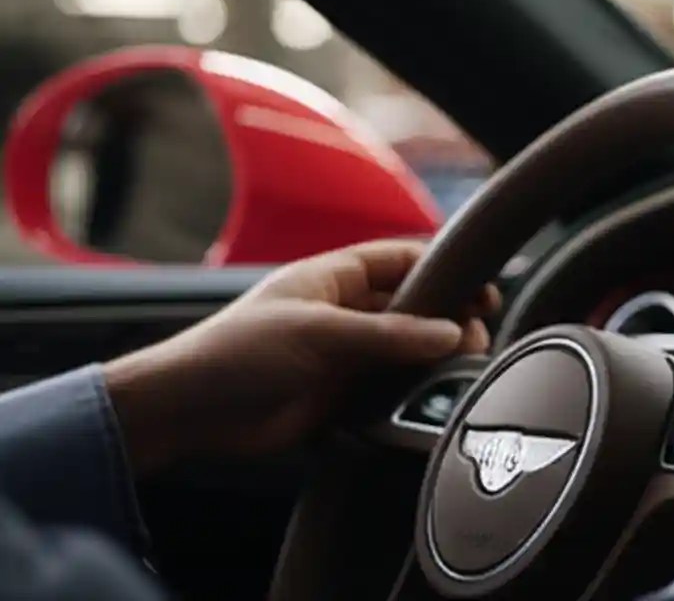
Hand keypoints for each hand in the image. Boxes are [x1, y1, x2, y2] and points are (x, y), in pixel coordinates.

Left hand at [104, 240, 497, 474]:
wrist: (189, 413)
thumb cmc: (236, 353)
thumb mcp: (319, 332)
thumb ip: (389, 334)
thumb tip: (451, 332)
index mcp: (334, 279)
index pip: (402, 261)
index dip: (445, 270)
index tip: (483, 287)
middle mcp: (343, 314)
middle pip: (413, 309)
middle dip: (448, 320)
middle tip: (475, 338)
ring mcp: (343, 357)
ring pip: (406, 353)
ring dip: (434, 362)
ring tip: (462, 371)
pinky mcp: (340, 398)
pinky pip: (390, 393)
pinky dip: (413, 398)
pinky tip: (431, 403)